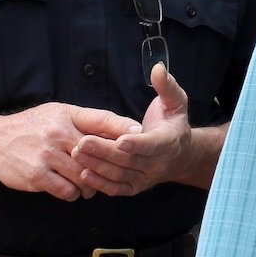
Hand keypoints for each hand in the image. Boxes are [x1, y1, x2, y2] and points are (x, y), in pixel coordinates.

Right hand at [0, 102, 139, 200]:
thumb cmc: (32, 126)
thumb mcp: (58, 113)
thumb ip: (87, 120)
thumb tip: (121, 128)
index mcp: (67, 116)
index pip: (101, 120)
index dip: (123, 127)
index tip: (139, 135)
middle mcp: (58, 134)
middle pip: (97, 153)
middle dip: (109, 165)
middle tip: (116, 172)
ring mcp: (48, 156)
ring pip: (85, 176)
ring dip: (92, 183)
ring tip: (92, 184)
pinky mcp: (38, 176)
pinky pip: (68, 191)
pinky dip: (75, 193)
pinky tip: (73, 189)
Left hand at [71, 63, 191, 195]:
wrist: (179, 154)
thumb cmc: (172, 123)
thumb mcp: (176, 101)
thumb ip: (166, 86)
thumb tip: (158, 68)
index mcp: (168, 141)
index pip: (152, 144)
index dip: (136, 143)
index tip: (118, 139)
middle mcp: (158, 164)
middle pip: (129, 160)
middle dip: (104, 151)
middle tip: (81, 141)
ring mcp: (146, 178)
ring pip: (120, 175)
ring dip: (97, 165)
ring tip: (76, 153)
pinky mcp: (135, 187)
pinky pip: (117, 188)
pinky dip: (100, 183)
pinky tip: (84, 173)